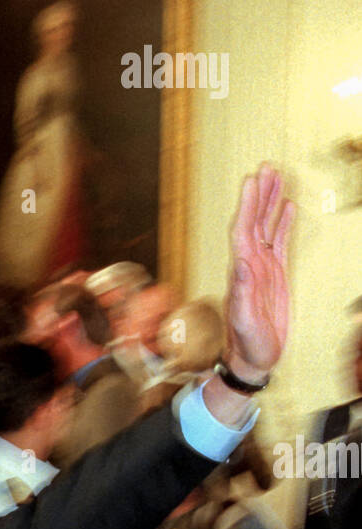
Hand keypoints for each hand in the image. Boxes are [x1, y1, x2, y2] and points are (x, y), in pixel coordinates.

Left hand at [224, 163, 294, 381]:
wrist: (253, 359)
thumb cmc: (246, 343)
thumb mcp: (244, 319)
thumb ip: (241, 293)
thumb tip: (242, 263)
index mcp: (242, 272)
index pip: (243, 230)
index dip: (247, 205)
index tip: (253, 181)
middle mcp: (250, 265)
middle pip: (254, 221)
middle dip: (259, 194)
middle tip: (266, 168)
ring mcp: (262, 268)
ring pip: (266, 226)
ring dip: (270, 202)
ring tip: (276, 178)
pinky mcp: (274, 275)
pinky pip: (279, 242)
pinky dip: (283, 223)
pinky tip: (287, 208)